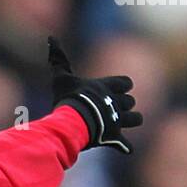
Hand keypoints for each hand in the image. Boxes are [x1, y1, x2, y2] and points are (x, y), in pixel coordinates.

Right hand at [48, 38, 142, 154]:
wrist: (74, 121)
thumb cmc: (68, 98)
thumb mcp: (61, 77)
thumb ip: (58, 60)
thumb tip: (51, 39)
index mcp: (107, 87)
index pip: (126, 83)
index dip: (123, 86)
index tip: (116, 90)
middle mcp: (116, 103)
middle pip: (131, 102)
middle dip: (124, 105)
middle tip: (112, 110)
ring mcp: (117, 120)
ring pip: (136, 119)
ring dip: (130, 121)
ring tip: (120, 126)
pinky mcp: (114, 137)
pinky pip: (126, 144)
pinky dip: (125, 146)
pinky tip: (124, 148)